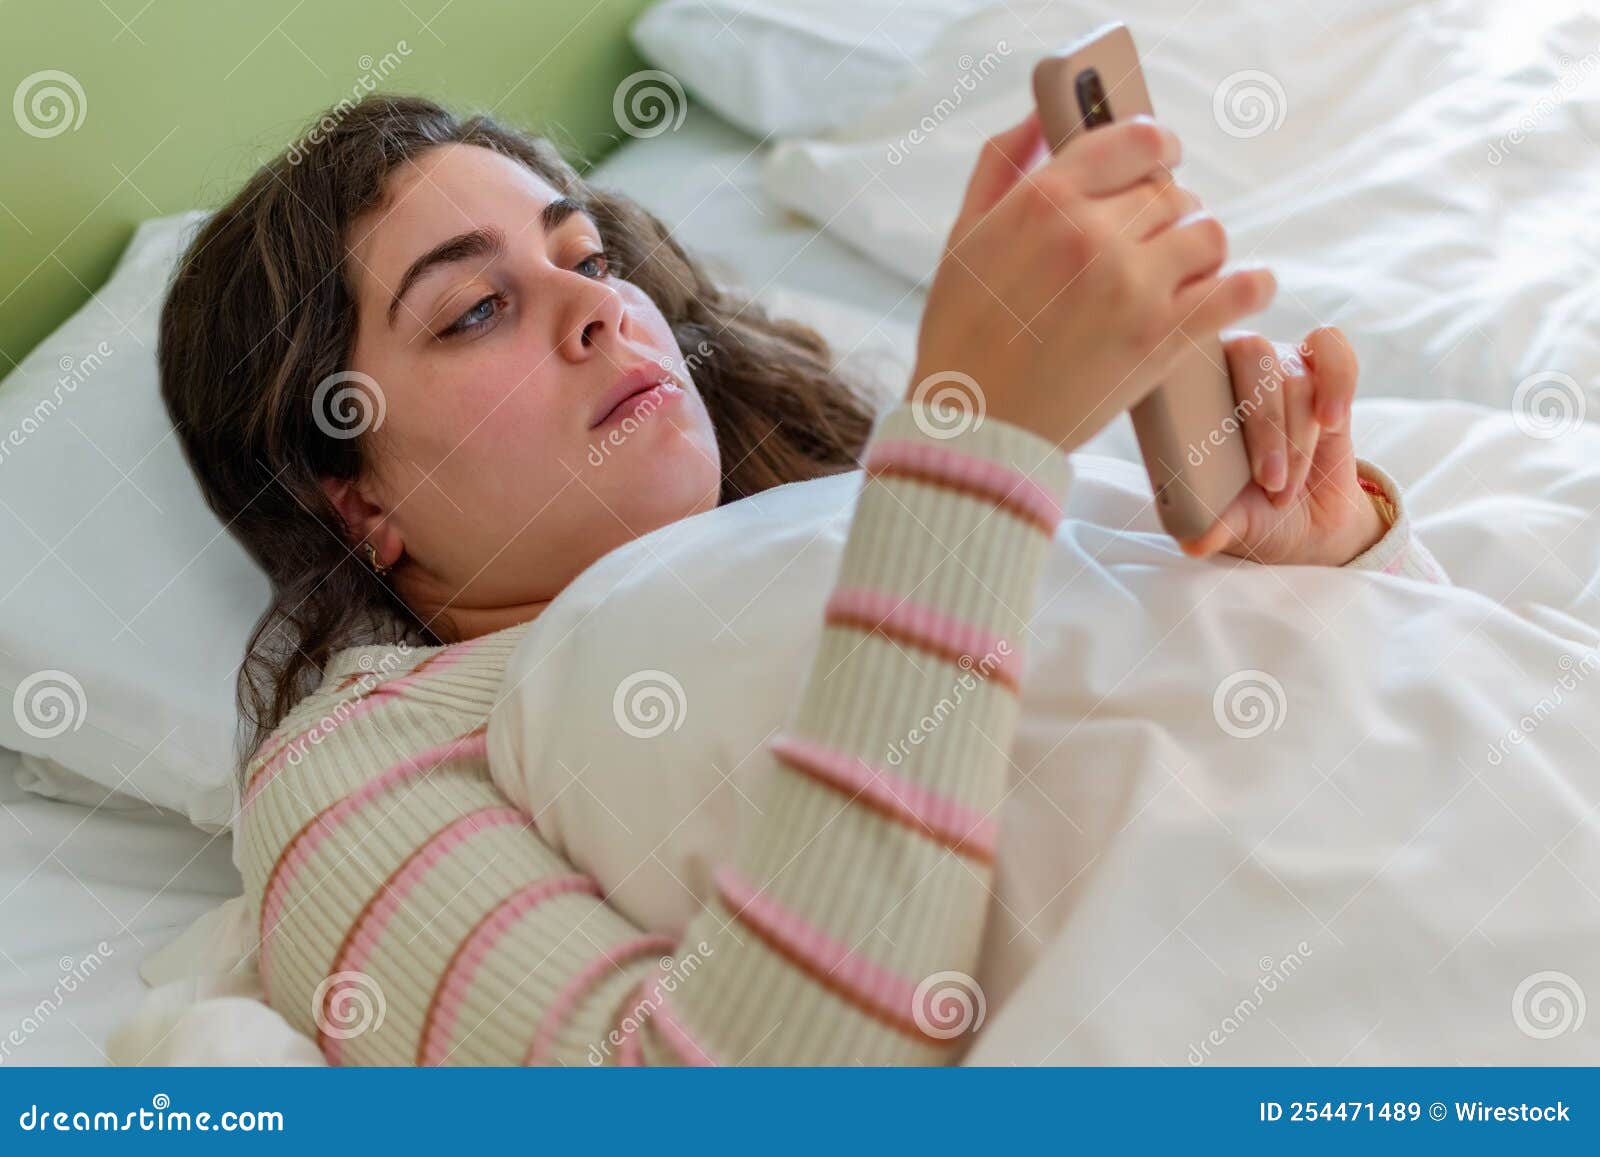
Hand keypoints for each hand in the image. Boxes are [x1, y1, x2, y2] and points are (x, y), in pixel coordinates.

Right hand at [908, 112, 1275, 451]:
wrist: (976, 425)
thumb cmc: (962, 335)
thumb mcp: (962, 236)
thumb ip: (1001, 164)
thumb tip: (1040, 113)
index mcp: (1044, 198)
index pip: (1136, 139)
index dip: (1158, 147)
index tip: (1164, 160)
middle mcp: (1092, 233)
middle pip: (1171, 192)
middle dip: (1166, 213)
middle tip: (1154, 241)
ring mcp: (1132, 285)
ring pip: (1208, 233)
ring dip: (1200, 249)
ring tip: (1182, 272)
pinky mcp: (1161, 338)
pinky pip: (1240, 289)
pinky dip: (1251, 286)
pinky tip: (1245, 287)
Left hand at [1182, 326, 1385, 565]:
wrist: (1304, 521)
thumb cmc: (1253, 514)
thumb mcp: (1231, 525)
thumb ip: (1212, 527)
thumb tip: (1193, 540)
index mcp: (1190, 395)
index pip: (1192, 364)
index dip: (1210, 400)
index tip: (1229, 451)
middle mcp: (1231, 370)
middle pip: (1251, 359)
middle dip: (1266, 428)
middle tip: (1269, 482)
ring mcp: (1277, 367)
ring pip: (1294, 377)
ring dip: (1297, 438)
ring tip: (1286, 488)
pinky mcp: (1321, 373)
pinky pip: (1331, 347)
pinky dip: (1336, 381)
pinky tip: (1332, 419)